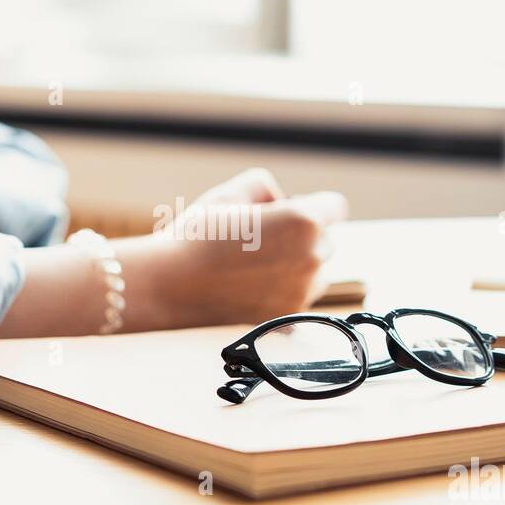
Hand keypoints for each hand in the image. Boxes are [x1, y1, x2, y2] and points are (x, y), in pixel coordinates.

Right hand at [117, 169, 348, 329]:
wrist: (170, 285)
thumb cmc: (198, 236)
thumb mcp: (232, 192)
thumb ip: (268, 187)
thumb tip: (284, 202)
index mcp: (304, 221)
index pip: (335, 207)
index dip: (313, 205)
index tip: (290, 212)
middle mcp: (312, 258)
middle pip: (326, 241)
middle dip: (303, 236)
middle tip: (261, 238)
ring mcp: (302, 292)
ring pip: (316, 273)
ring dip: (298, 266)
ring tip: (255, 263)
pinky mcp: (287, 317)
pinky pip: (298, 299)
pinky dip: (283, 292)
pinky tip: (251, 285)